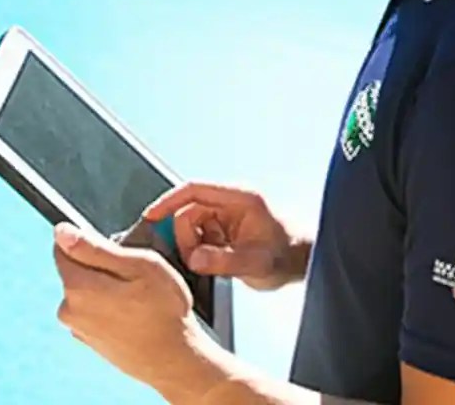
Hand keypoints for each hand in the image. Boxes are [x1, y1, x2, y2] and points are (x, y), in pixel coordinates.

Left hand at [51, 223, 226, 402]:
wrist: (175, 361)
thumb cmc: (163, 311)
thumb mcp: (138, 265)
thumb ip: (95, 247)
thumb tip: (62, 232)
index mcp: (77, 287)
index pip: (63, 247)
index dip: (90, 242)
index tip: (117, 252)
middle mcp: (69, 310)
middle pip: (76, 270)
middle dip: (100, 267)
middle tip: (135, 277)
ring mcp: (79, 329)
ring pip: (87, 291)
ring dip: (106, 289)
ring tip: (138, 300)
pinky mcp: (90, 342)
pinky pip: (95, 312)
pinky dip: (110, 309)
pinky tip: (134, 316)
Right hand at [143, 182, 310, 291]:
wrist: (305, 262)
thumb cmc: (289, 256)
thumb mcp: (258, 263)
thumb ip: (226, 261)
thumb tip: (195, 258)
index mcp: (239, 198)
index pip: (193, 190)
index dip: (168, 201)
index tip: (150, 216)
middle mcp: (231, 203)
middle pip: (188, 212)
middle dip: (185, 238)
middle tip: (197, 261)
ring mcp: (227, 216)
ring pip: (192, 227)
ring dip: (194, 247)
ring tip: (213, 265)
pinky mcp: (225, 229)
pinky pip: (201, 237)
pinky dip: (201, 251)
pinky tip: (217, 264)